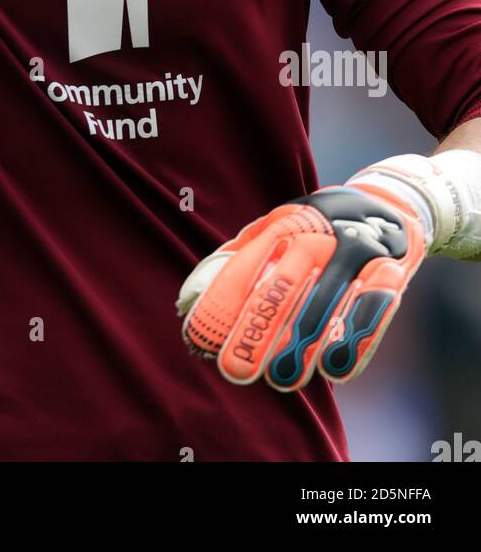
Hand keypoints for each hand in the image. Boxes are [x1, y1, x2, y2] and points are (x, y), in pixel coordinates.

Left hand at [175, 184, 425, 390]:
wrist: (388, 206)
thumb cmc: (317, 231)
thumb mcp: (278, 230)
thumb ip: (241, 260)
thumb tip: (191, 299)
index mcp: (282, 225)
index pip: (244, 267)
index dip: (220, 305)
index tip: (201, 338)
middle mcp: (316, 236)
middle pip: (281, 289)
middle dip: (256, 333)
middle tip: (235, 371)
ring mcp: (355, 251)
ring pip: (324, 307)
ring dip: (301, 348)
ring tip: (281, 377)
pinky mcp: (391, 269)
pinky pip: (373, 311)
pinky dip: (354, 343)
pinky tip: (334, 370)